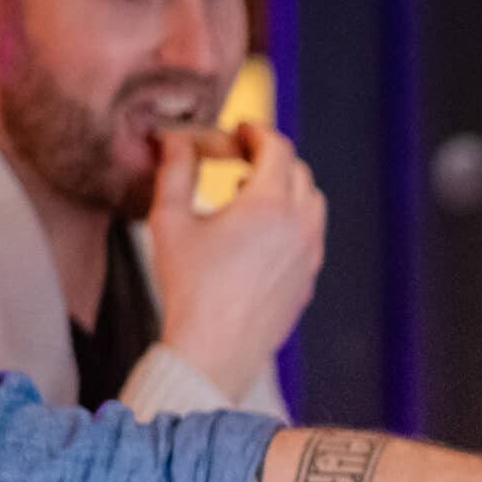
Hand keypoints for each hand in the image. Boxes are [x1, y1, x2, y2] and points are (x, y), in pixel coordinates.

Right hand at [149, 122, 326, 401]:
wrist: (214, 350)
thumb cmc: (188, 287)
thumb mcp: (170, 220)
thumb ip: (175, 170)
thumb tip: (174, 138)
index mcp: (269, 203)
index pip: (277, 148)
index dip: (257, 132)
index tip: (239, 130)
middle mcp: (300, 225)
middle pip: (298, 172)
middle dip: (270, 158)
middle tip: (238, 159)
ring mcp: (310, 255)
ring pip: (311, 203)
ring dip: (285, 189)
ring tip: (246, 195)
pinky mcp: (308, 280)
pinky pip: (310, 236)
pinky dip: (292, 221)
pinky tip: (259, 234)